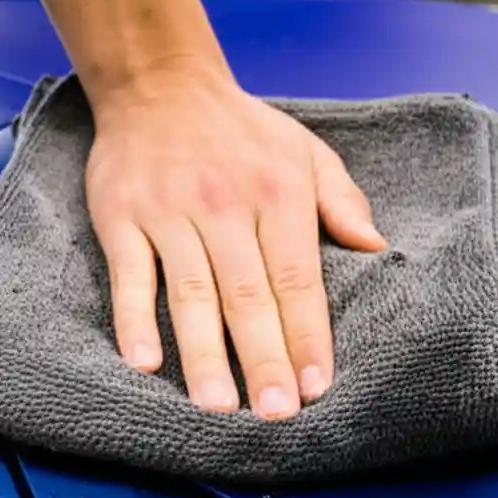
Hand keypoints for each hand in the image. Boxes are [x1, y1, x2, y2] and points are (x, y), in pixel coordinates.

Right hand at [85, 66, 386, 418]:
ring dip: (202, 353)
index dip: (307, 335)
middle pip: (247, 295)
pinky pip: (129, 275)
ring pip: (190, 292)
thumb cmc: (242, 130)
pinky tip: (143, 362)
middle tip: (274, 414)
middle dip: (263, 358)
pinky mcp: (122, 217)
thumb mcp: (304, 151)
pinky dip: (133, 318)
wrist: (159, 83)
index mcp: (277, 194)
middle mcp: (224, 206)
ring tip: (217, 406)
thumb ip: (342, 200)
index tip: (316, 386)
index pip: (297, 278)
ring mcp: (169, 213)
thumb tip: (376, 248)